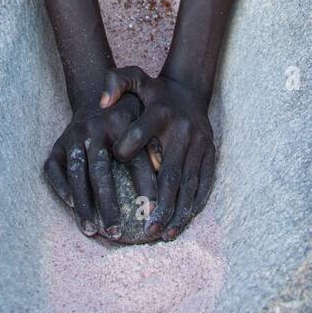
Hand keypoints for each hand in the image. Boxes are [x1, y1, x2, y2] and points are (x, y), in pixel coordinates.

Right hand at [44, 92, 157, 240]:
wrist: (94, 95)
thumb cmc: (127, 116)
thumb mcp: (144, 119)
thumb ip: (154, 143)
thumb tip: (163, 173)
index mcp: (119, 122)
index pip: (134, 158)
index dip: (144, 184)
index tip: (152, 212)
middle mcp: (93, 129)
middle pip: (100, 171)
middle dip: (107, 204)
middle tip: (116, 232)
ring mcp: (72, 137)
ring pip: (76, 174)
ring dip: (83, 204)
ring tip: (92, 229)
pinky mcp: (57, 146)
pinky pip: (54, 170)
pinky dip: (61, 188)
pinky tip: (71, 207)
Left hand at [100, 66, 215, 241]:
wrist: (188, 89)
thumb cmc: (153, 93)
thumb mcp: (134, 79)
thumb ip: (115, 83)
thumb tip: (101, 103)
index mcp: (159, 112)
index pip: (138, 135)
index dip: (125, 151)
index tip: (115, 168)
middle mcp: (182, 129)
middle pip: (169, 173)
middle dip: (159, 204)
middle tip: (147, 229)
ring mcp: (199, 142)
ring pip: (188, 183)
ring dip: (177, 211)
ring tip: (164, 233)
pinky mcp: (210, 152)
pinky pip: (204, 182)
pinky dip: (194, 203)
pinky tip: (182, 221)